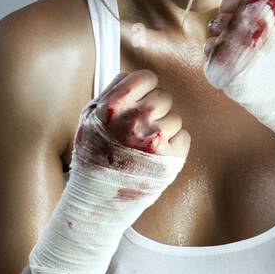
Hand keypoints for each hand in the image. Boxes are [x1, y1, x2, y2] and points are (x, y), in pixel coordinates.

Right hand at [73, 69, 190, 170]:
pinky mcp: (170, 158)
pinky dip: (174, 146)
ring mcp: (154, 140)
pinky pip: (184, 137)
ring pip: (175, 118)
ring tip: (145, 144)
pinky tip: (155, 155)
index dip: (146, 88)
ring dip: (165, 129)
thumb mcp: (90, 119)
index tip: (141, 98)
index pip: (146, 77)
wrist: (97, 198)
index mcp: (113, 107)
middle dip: (156, 110)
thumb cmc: (94, 155)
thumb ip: (111, 93)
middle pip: (164, 97)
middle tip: (141, 127)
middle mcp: (134, 120)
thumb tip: (131, 75)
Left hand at [201, 0, 274, 134]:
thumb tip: (237, 9)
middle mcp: (248, 23)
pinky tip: (238, 73)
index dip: (229, 13)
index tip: (237, 25)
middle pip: (218, 22)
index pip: (229, 3)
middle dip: (224, 33)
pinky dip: (221, 68)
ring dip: (220, 51)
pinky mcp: (224, 69)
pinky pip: (211, 63)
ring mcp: (235, 46)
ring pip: (211, 42)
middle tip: (238, 48)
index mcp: (264, 9)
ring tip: (240, 62)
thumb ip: (265, 13)